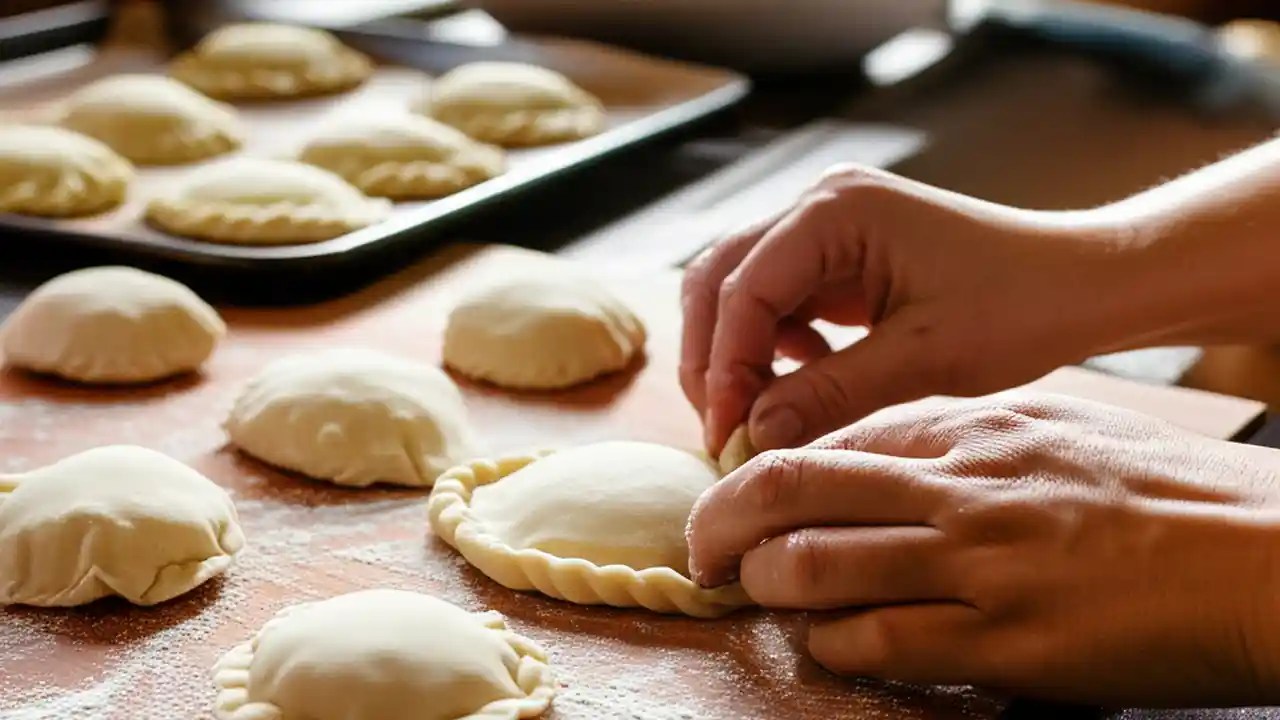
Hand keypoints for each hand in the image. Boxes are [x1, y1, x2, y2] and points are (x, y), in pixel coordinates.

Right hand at [679, 164, 1146, 454]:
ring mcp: (827, 227)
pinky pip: (777, 301)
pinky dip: (769, 347)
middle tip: (725, 430)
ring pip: (739, 291)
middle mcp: (819, 204)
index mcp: (837, 211)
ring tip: (754, 417)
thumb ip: (830, 394)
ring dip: (735, 354)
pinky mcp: (839, 257)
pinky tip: (798, 382)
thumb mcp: (923, 359)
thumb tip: (752, 437)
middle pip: (719, 279)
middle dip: (713, 358)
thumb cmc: (1022, 306)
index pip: (744, 289)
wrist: (1084, 283)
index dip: (724, 367)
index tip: (727, 436)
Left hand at [686, 393, 1279, 705]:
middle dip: (722, 519)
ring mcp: (979, 564)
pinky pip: (877, 642)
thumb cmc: (1162, 491)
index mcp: (973, 426)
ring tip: (756, 594)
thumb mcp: (1055, 427)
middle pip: (793, 489)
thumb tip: (874, 455)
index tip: (742, 498)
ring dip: (765, 583)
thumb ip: (962, 434)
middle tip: (701, 549)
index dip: (766, 470)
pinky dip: (829, 643)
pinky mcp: (1005, 642)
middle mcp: (961, 486)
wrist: (1259, 557)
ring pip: (817, 565)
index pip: (831, 437)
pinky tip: (824, 643)